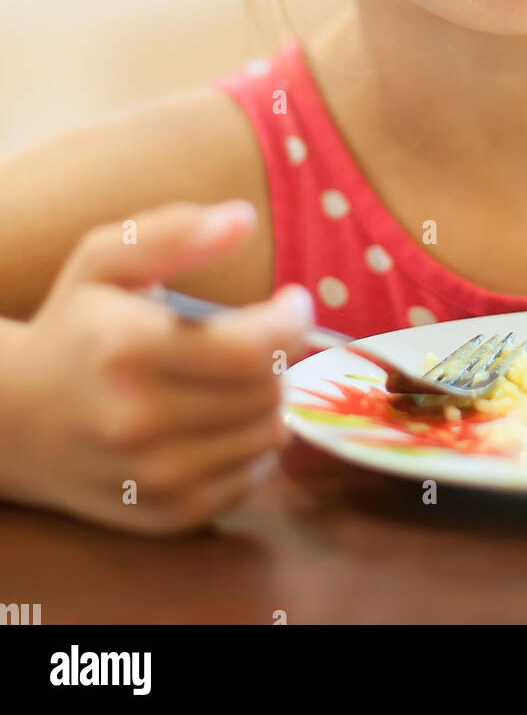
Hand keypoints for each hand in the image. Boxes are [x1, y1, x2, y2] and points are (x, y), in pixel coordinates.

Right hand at [0, 200, 313, 533]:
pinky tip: (223, 418)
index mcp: (127, 349)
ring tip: (241, 375)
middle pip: (267, 390)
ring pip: (269, 435)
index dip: (292, 321)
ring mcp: (154, 475)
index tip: (294, 300)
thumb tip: (243, 217)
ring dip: (270, 399)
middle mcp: (139, 420)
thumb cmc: (73, 328)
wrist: (16, 422)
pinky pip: (253, 477)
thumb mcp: (105, 261)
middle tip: (263, 337)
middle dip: (281, 356)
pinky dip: (252, 444)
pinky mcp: (169, 514)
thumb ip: (172, 232)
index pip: (250, 348)